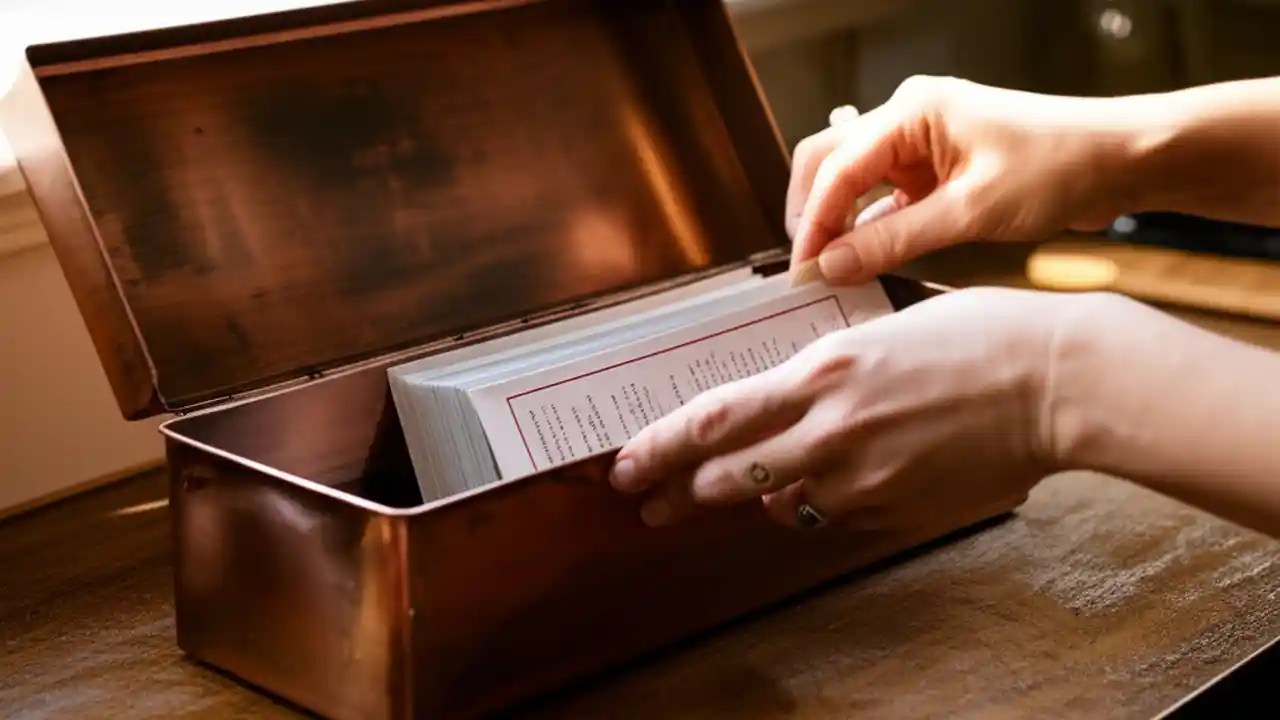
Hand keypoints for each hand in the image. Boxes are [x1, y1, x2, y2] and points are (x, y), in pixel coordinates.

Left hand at [607, 287, 1076, 530]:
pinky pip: (833, 519)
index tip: (623, 465)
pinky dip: (814, 508)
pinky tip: (816, 495)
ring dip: (749, 503)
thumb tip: (787, 405)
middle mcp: (829, 433)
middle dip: (678, 495)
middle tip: (651, 504)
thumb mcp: (880, 333)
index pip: (710, 422)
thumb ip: (822, 378)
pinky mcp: (896, 514)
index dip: (656, 449)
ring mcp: (862, 482)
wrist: (1058, 381)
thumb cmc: (978, 335)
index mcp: (820, 374)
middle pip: (724, 479)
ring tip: (729, 499)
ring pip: (777, 507)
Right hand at [788, 76, 1148, 284]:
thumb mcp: (970, 213)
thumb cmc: (1059, 168)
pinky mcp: (938, 168)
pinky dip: (873, 226)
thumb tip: (831, 265)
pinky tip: (866, 259)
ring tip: (832, 269)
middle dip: (813, 214)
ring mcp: (922, 143)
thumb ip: (894, 240)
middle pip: (831, 163)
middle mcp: (908, 119)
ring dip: (840, 222)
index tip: (804, 270)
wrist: (1122, 161)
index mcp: (912, 111)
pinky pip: (887, 196)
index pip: (837, 168)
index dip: (814, 222)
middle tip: (809, 268)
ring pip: (854, 180)